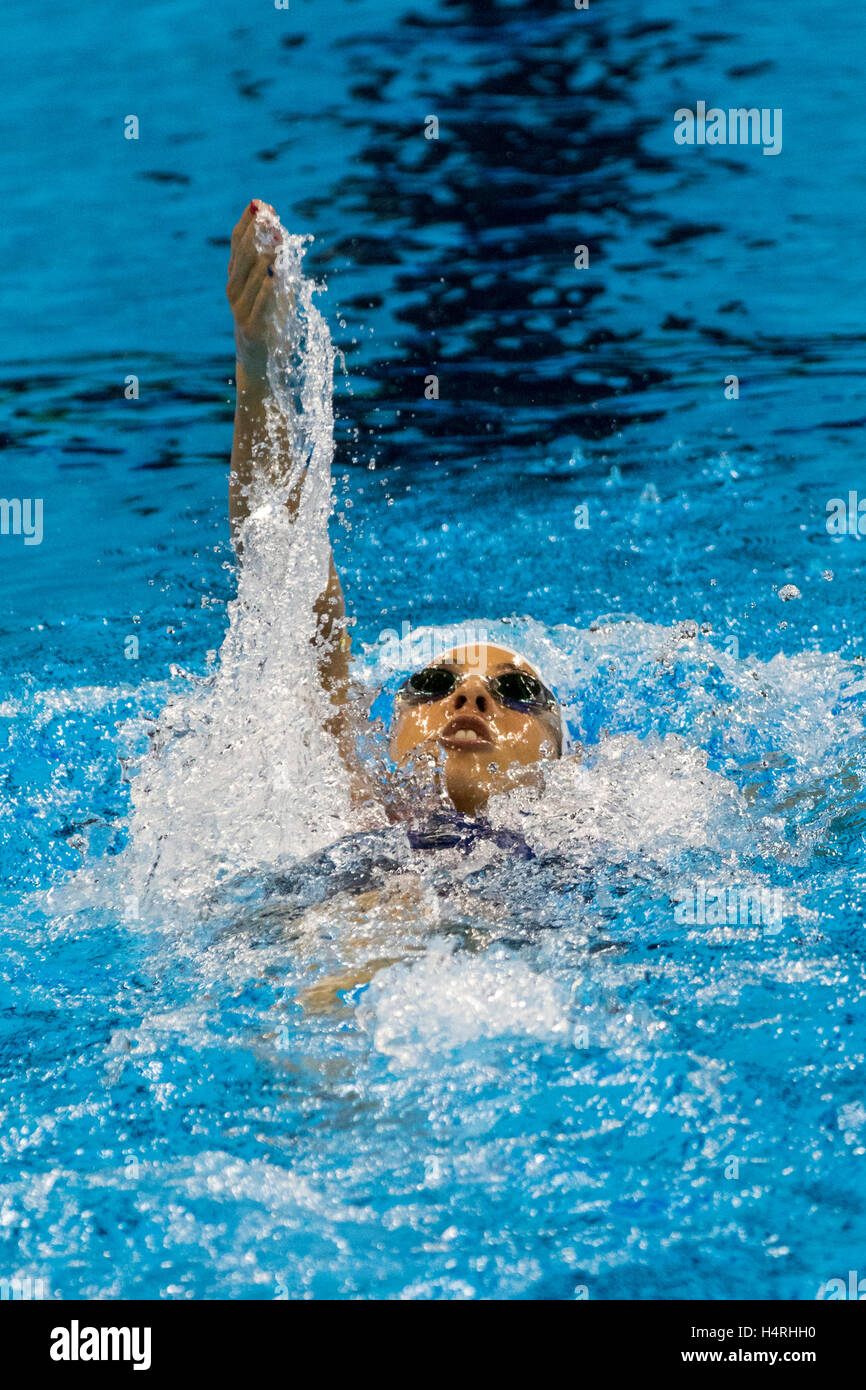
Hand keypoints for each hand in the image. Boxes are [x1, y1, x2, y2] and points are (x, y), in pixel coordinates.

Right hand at [226, 199, 281, 380]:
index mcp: (236, 276)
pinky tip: (274, 273)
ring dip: (262, 256)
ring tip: (273, 238)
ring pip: (248, 278)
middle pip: (242, 256)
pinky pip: (259, 305)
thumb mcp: (274, 288)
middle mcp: (233, 290)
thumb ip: (275, 264)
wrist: (261, 363)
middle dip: (256, 233)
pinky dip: (266, 289)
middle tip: (268, 215)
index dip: (248, 222)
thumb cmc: (270, 321)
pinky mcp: (250, 328)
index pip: (238, 243)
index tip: (260, 203)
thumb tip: (279, 232)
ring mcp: (239, 309)